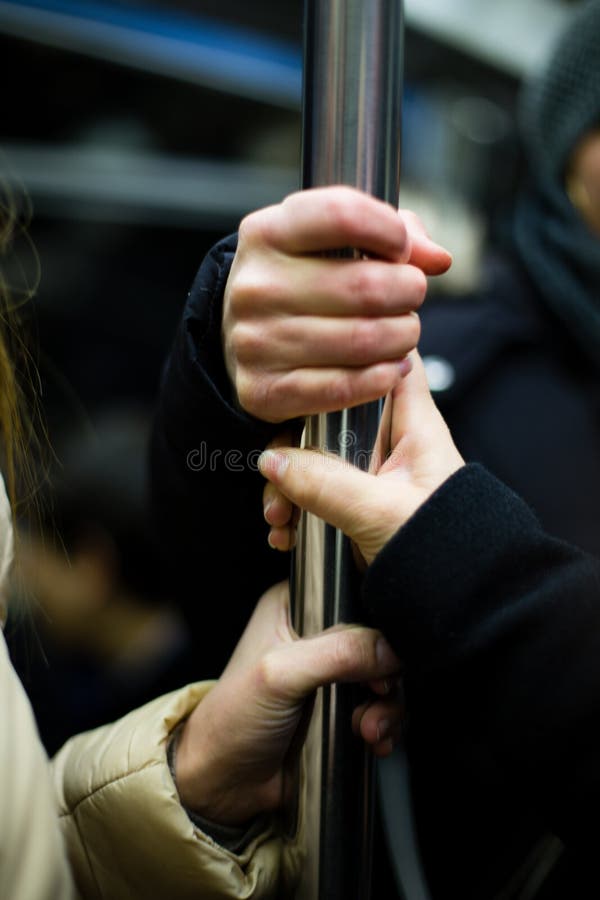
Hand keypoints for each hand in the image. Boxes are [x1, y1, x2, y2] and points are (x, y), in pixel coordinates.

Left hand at [175, 582, 401, 825]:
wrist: (223, 783)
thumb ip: (337, 653)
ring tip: (369, 729)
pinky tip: (373, 740)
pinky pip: (382, 709)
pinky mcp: (341, 710)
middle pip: (377, 639)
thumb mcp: (280, 675)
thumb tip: (390, 649)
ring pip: (385, 677)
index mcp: (294, 607)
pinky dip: (385, 725)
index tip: (382, 652)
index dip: (376, 620)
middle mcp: (315, 636)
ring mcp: (331, 675)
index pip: (352, 594)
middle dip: (385, 674)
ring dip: (387, 707)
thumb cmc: (231, 720)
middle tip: (376, 695)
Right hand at [223, 187, 451, 421]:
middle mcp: (256, 286)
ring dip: (402, 338)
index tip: (401, 250)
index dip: (390, 231)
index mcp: (266, 234)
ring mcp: (256, 341)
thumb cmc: (298, 285)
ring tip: (403, 333)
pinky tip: (392, 369)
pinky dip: (381, 378)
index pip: (343, 216)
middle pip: (365, 286)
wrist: (238, 341)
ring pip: (362, 340)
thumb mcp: (327, 242)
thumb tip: (436, 259)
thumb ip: (388, 234)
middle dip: (408, 291)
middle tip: (410, 297)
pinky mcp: (264, 389)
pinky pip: (342, 387)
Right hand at [258, 352, 464, 564]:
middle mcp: (393, 444)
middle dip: (296, 445)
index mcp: (415, 427)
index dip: (357, 349)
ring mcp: (373, 476)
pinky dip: (296, 511)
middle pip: (335, 412)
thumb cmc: (445, 554)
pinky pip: (317, 493)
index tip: (313, 360)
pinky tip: (285, 535)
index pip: (393, 360)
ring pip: (318, 457)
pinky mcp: (358, 506)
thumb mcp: (381, 513)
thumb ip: (324, 483)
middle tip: (275, 477)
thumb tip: (273, 461)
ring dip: (289, 486)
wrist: (460, 605)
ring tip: (279, 520)